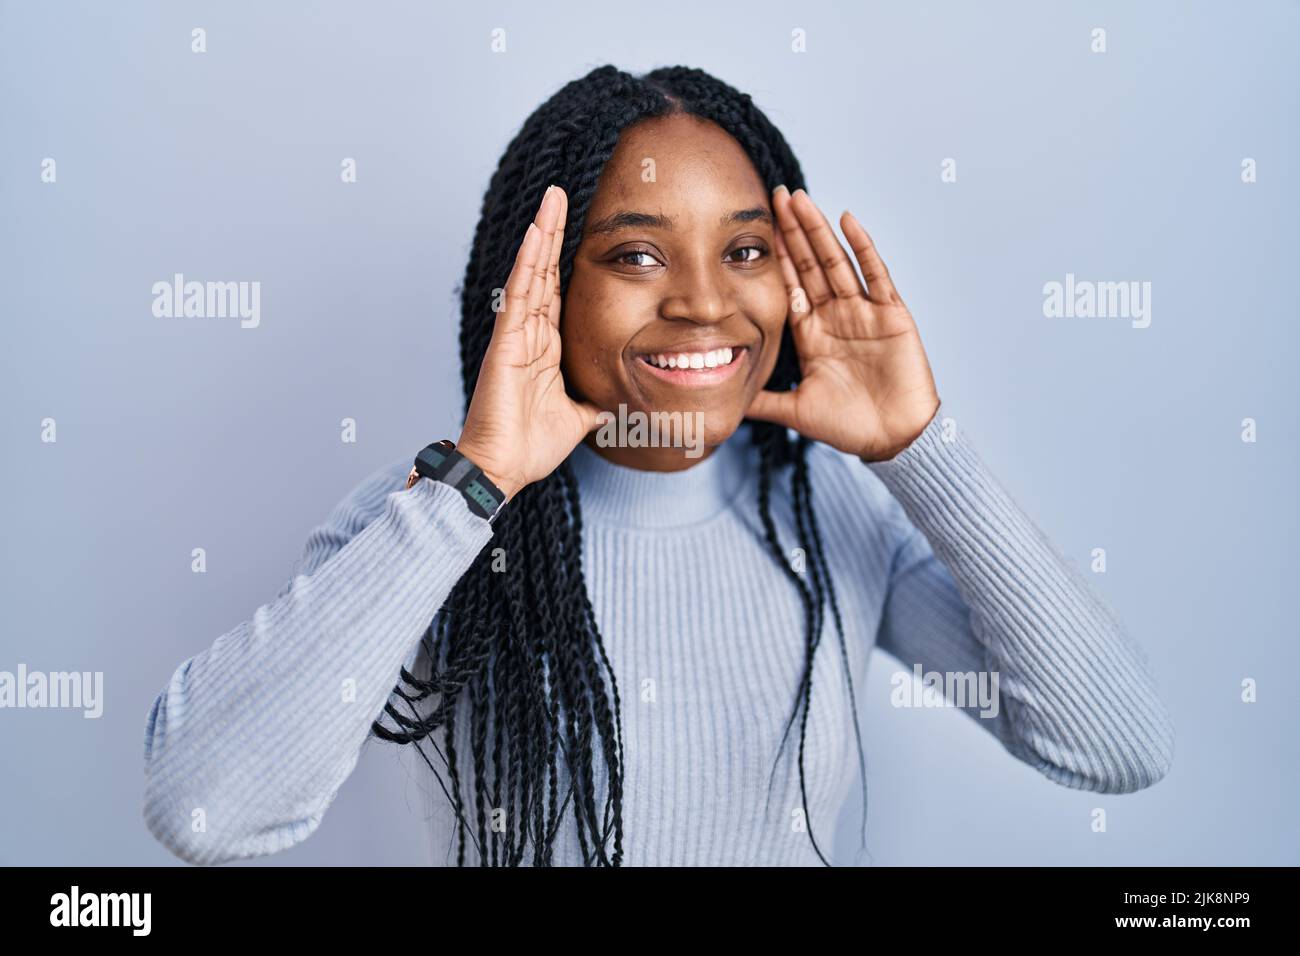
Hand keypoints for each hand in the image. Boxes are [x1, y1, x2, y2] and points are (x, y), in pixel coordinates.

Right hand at [456, 185, 602, 499]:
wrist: (504, 469)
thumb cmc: (531, 447)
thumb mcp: (577, 419)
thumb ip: (591, 403)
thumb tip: (611, 404)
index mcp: (544, 348)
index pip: (556, 293)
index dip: (563, 260)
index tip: (573, 227)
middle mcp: (528, 335)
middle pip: (542, 273)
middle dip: (551, 233)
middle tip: (560, 193)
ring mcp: (515, 336)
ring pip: (530, 275)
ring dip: (541, 235)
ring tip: (551, 199)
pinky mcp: (505, 343)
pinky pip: (518, 296)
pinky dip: (527, 264)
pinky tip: (536, 235)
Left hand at [745, 186, 939, 461]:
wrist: (892, 440)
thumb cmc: (848, 426)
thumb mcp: (794, 411)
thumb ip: (762, 402)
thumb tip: (725, 405)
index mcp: (812, 333)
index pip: (789, 284)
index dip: (776, 256)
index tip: (760, 226)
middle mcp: (836, 316)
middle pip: (810, 264)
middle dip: (794, 230)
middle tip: (778, 194)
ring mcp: (864, 312)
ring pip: (837, 262)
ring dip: (819, 230)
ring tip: (803, 199)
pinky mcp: (891, 315)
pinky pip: (875, 275)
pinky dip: (862, 247)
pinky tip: (848, 220)